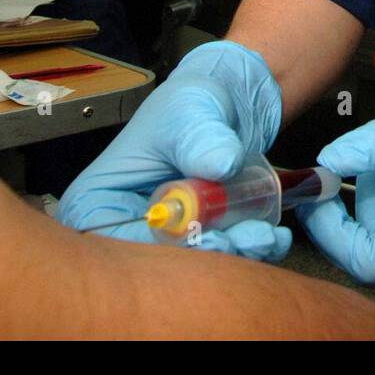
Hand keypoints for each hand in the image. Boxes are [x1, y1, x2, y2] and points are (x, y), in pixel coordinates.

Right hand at [56, 40, 289, 260]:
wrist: (230, 103)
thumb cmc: (191, 103)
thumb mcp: (192, 109)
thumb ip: (201, 137)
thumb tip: (220, 164)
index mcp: (101, 197)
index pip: (112, 242)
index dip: (158, 250)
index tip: (206, 238)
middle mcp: (128, 226)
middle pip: (157, 268)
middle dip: (207, 258)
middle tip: (248, 238)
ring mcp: (168, 239)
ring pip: (196, 272)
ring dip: (236, 257)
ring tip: (265, 232)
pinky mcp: (201, 243)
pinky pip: (224, 264)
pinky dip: (252, 254)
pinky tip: (273, 234)